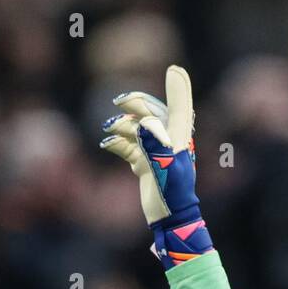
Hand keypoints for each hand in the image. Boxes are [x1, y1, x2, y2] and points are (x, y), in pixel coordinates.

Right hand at [100, 65, 213, 267]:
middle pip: (153, 114)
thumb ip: (156, 144)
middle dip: (136, 105)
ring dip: (123, 125)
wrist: (170, 219)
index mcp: (179, 137)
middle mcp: (169, 142)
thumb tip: (145, 124)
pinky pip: (130, 146)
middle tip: (120, 102)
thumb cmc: (172, 193)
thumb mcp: (164, 168)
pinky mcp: (146, 165)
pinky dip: (119, 143)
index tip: (175, 69)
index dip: (178, 88)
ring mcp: (157, 153)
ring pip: (138, 129)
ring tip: (110, 128)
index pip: (179, 107)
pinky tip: (108, 145)